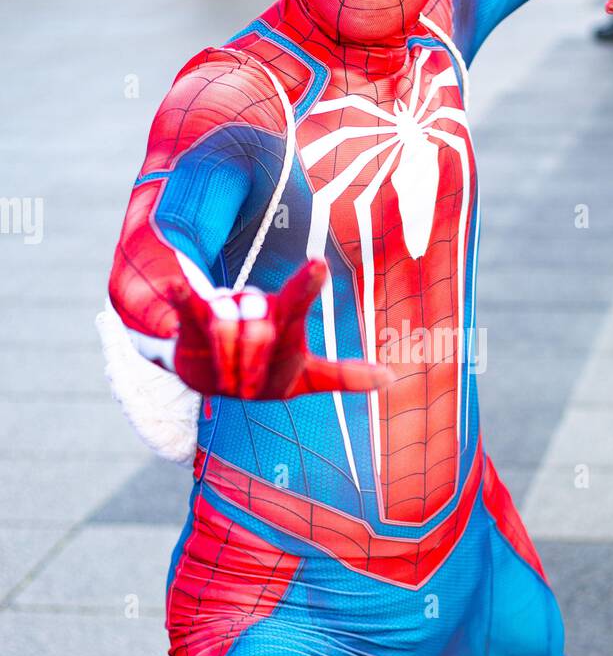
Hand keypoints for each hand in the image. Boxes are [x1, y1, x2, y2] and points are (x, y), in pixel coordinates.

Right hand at [172, 257, 390, 400]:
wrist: (216, 377)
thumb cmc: (267, 373)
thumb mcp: (305, 377)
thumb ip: (343, 375)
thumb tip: (391, 378)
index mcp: (285, 318)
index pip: (299, 297)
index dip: (307, 283)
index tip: (318, 264)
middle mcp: (257, 306)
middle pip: (260, 329)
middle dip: (253, 366)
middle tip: (249, 391)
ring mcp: (225, 309)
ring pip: (227, 329)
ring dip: (227, 362)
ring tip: (228, 379)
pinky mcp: (195, 318)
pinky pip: (190, 303)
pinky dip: (182, 295)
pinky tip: (177, 287)